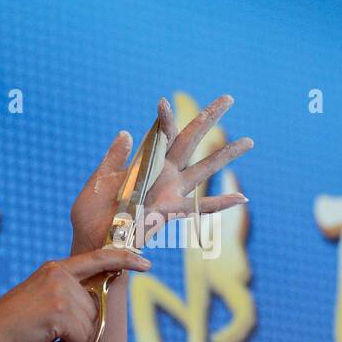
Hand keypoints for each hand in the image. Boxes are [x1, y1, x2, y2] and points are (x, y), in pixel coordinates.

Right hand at [0, 247, 151, 341]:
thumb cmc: (13, 328)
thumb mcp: (40, 301)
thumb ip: (66, 297)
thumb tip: (95, 311)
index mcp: (55, 269)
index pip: (97, 258)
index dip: (123, 259)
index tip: (145, 262)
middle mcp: (59, 275)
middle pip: (95, 306)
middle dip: (81, 328)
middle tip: (54, 336)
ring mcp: (60, 291)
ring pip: (90, 323)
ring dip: (74, 341)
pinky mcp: (60, 310)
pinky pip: (83, 337)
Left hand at [68, 94, 253, 252]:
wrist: (92, 243)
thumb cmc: (92, 214)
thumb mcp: (99, 181)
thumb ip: (113, 159)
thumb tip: (126, 132)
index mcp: (146, 163)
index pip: (161, 133)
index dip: (165, 118)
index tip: (163, 101)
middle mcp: (163, 174)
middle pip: (191, 140)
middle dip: (209, 118)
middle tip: (228, 98)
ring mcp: (169, 192)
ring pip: (204, 168)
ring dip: (226, 155)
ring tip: (249, 140)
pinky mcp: (170, 211)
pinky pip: (200, 207)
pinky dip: (221, 202)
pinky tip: (242, 197)